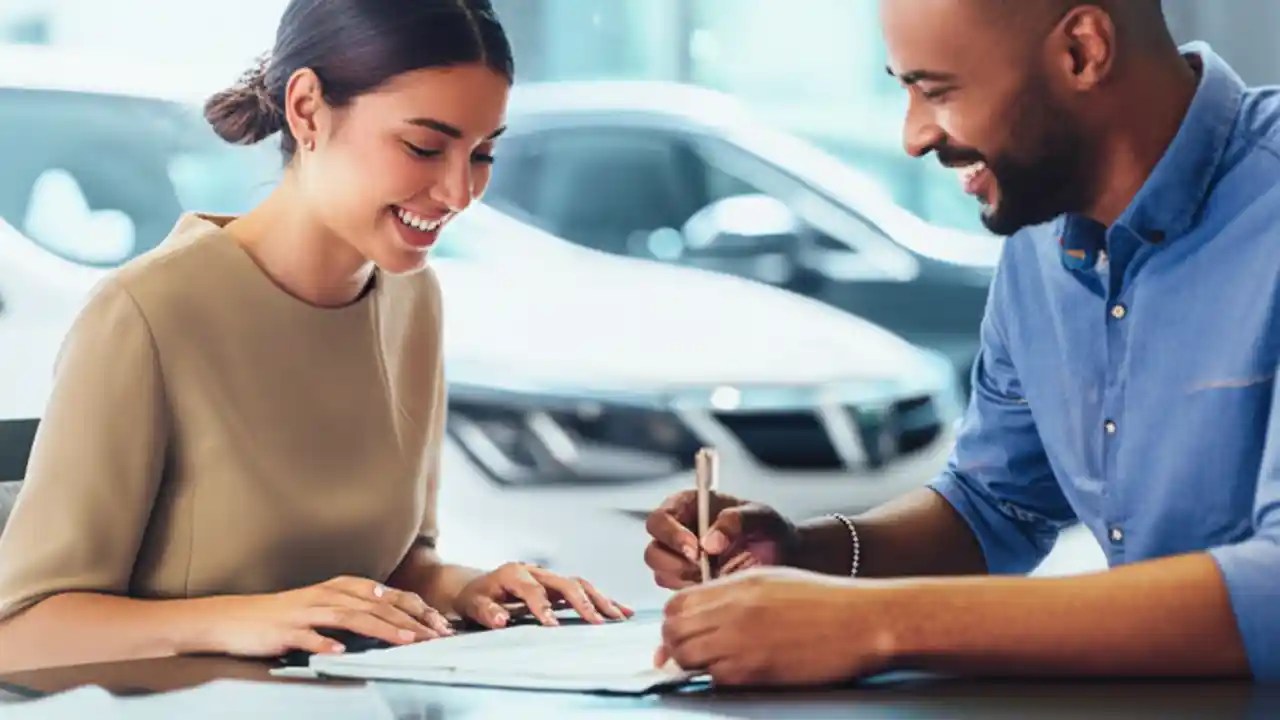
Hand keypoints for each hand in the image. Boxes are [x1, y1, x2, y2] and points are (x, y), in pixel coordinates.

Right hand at [196, 575, 454, 657]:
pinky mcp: (285, 630)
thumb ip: (356, 609)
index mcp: (340, 588)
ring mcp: (306, 611)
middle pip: (375, 606)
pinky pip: (308, 636)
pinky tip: (340, 652)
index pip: (386, 596)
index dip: (414, 608)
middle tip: (433, 637)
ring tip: (403, 640)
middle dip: (408, 621)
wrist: (234, 618)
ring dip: (380, 629)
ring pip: (349, 618)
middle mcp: (327, 595)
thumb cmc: (283, 616)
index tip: (438, 625)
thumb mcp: (324, 606)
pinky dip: (325, 644)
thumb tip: (393, 618)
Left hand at [454, 562, 634, 627]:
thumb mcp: (472, 604)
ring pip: (580, 584)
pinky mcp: (557, 585)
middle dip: (584, 602)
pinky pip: (583, 589)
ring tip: (619, 617)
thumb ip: (487, 612)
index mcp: (514, 574)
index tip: (552, 627)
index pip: (533, 590)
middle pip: (565, 583)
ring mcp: (549, 577)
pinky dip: (601, 600)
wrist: (475, 586)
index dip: (542, 608)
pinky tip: (621, 611)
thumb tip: (501, 620)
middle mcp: (536, 571)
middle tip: (599, 623)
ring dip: (600, 600)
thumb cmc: (475, 597)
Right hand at [644, 490, 801, 589]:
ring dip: (686, 579)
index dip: (670, 534)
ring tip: (716, 574)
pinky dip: (693, 592)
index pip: (659, 519)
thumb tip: (709, 543)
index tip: (696, 549)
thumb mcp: (759, 516)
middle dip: (677, 563)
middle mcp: (676, 532)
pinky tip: (716, 585)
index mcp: (687, 506)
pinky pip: (676, 591)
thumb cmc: (768, 529)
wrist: (783, 557)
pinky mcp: (687, 582)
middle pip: (653, 551)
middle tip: (706, 568)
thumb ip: (735, 520)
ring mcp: (679, 560)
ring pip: (661, 573)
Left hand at [656, 567, 890, 685]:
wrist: (861, 621)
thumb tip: (698, 616)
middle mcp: (732, 609)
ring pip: (687, 657)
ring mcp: (741, 640)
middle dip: (675, 644)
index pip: (676, 603)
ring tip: (717, 663)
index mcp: (736, 585)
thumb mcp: (771, 581)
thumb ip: (731, 594)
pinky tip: (740, 672)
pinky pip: (716, 678)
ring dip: (693, 664)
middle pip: (674, 631)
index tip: (682, 631)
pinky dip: (719, 678)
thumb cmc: (823, 600)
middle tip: (692, 653)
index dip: (674, 620)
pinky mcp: (754, 670)